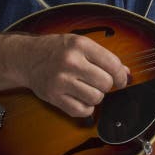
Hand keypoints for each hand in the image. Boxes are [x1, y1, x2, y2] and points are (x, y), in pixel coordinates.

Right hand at [15, 33, 129, 117]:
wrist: (27, 57)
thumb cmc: (58, 50)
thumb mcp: (80, 44)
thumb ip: (104, 57)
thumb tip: (126, 74)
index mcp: (80, 45)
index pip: (113, 64)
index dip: (121, 75)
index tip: (121, 80)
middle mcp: (70, 62)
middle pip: (106, 83)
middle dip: (106, 85)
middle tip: (98, 81)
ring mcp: (60, 80)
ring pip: (96, 98)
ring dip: (96, 96)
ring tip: (87, 88)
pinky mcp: (53, 96)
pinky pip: (81, 111)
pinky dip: (85, 108)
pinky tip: (80, 98)